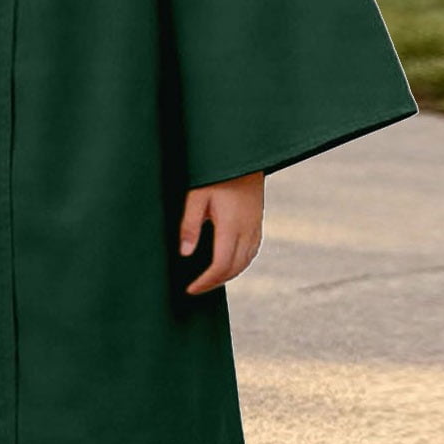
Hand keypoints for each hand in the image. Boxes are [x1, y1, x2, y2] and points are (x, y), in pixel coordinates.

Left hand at [179, 171, 263, 293]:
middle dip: (215, 282)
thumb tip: (185, 253)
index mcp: (231, 225)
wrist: (244, 154)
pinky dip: (240, 263)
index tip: (191, 289)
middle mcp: (247, 229)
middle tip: (196, 288)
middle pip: (235, 268)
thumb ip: (190, 224)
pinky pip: (252, 251)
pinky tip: (228, 262)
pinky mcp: (258, 220)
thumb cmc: (216, 172)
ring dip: (228, 274)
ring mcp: (255, 225)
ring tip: (209, 278)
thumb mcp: (196, 195)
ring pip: (246, 261)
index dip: (206, 282)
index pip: (221, 265)